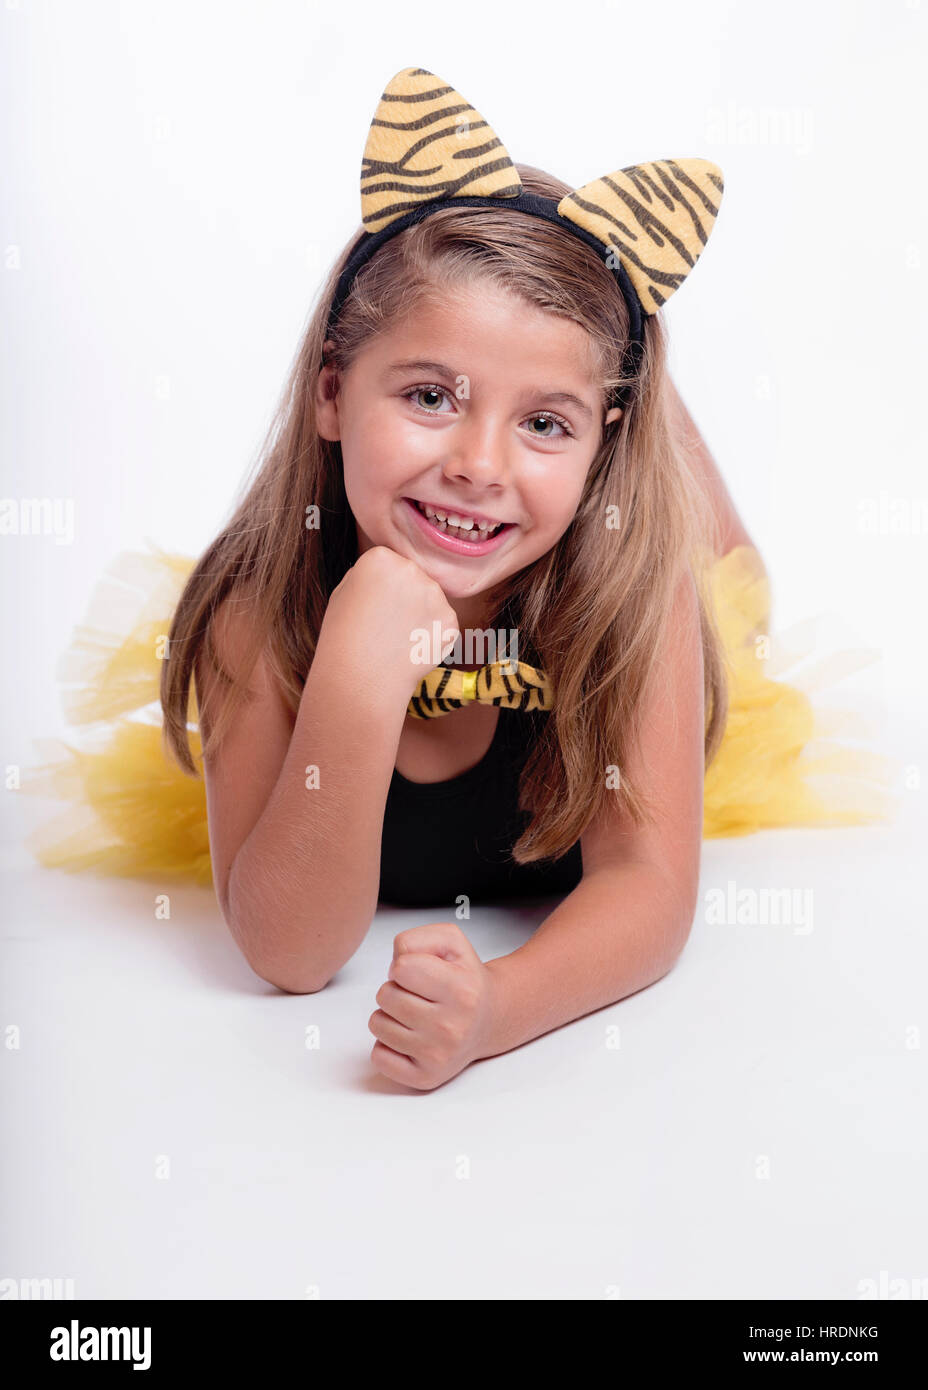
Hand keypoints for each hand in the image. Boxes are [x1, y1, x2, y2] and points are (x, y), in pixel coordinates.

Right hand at [319, 546, 459, 701]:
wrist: (360, 678)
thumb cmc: (343, 639)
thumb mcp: (342, 593)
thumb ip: (367, 576)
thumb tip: (386, 573)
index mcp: (381, 558)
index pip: (391, 564)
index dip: (382, 589)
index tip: (372, 607)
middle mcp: (410, 568)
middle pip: (415, 579)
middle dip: (407, 598)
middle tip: (387, 626)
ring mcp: (434, 594)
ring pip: (431, 600)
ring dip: (421, 616)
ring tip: (397, 639)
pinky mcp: (450, 620)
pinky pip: (443, 623)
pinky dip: (433, 637)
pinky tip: (411, 648)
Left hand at [368, 923, 495, 1090]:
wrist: (490, 1020)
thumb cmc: (463, 978)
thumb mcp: (450, 942)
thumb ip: (416, 939)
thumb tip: (394, 965)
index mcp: (461, 990)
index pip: (400, 968)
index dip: (405, 965)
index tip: (422, 973)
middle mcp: (452, 1027)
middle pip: (385, 995)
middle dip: (396, 989)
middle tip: (419, 995)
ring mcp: (438, 1056)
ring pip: (377, 1024)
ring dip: (390, 1015)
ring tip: (415, 1014)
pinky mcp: (425, 1078)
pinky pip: (378, 1056)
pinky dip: (388, 1044)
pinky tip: (411, 1037)